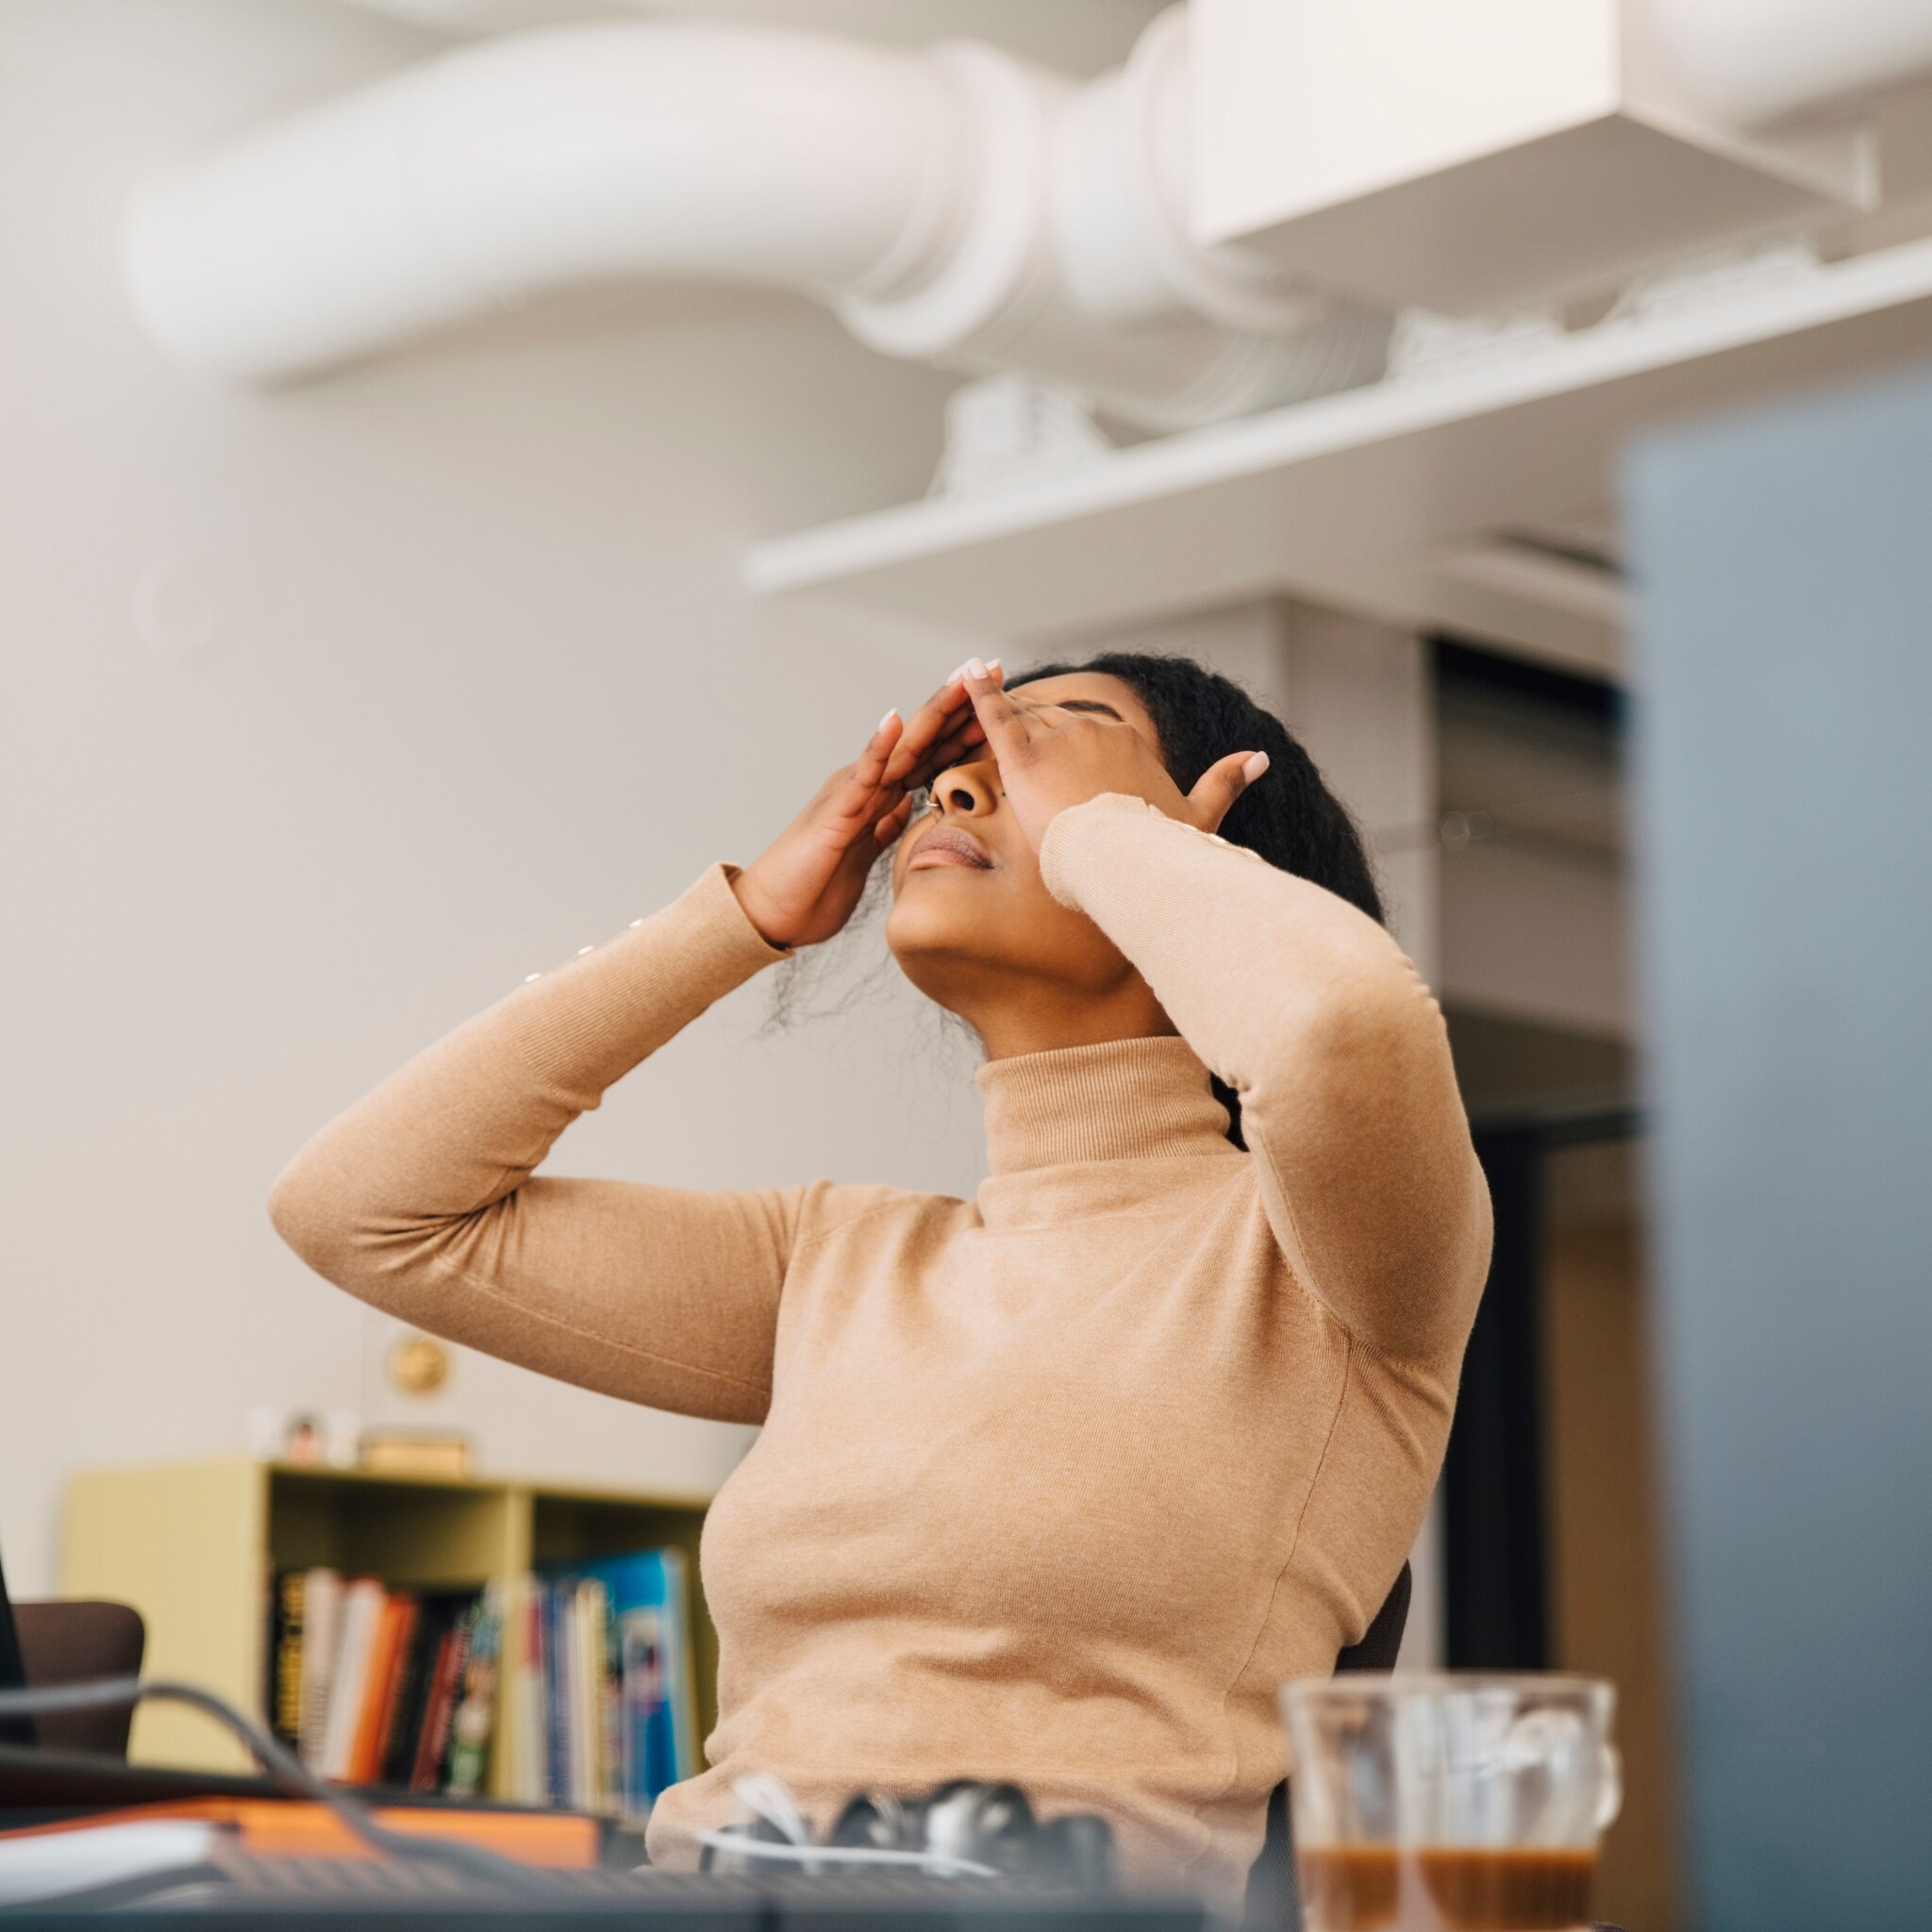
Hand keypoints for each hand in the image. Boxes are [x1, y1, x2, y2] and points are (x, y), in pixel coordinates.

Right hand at [732, 662, 996, 947]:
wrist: (775, 912)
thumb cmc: (816, 885)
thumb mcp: (866, 853)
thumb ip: (885, 825)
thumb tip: (908, 808)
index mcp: (880, 795)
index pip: (931, 753)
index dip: (966, 727)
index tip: (1003, 701)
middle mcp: (868, 784)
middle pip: (924, 737)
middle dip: (960, 704)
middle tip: (994, 667)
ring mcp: (852, 793)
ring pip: (901, 746)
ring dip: (932, 712)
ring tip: (961, 680)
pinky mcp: (836, 812)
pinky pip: (861, 775)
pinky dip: (879, 747)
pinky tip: (895, 721)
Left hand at [959, 658, 1268, 852]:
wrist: (1128, 863)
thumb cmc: (1161, 848)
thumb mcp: (1199, 816)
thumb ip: (1226, 783)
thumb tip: (1261, 757)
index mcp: (1127, 742)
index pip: (1090, 738)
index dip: (1072, 755)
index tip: (1063, 776)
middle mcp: (1094, 730)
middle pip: (1056, 729)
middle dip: (1038, 746)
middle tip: (1016, 767)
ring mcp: (1058, 741)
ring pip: (1026, 725)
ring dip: (1005, 727)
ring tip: (988, 735)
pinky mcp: (1024, 758)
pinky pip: (996, 718)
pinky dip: (979, 694)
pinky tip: (964, 674)